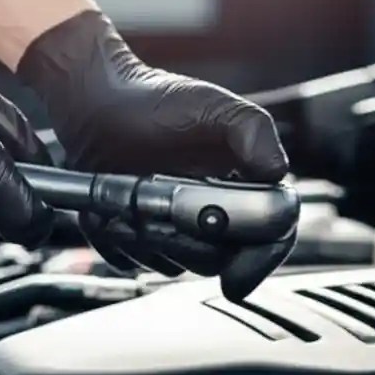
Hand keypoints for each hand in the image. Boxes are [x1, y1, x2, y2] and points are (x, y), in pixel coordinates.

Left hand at [17, 11, 289, 276]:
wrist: (97, 103)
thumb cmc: (155, 99)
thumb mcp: (212, 106)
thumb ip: (253, 131)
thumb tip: (277, 171)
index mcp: (245, 187)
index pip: (269, 237)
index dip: (258, 260)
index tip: (237, 275)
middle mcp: (214, 214)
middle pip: (219, 258)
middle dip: (192, 240)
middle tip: (167, 208)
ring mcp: (176, 229)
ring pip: (177, 264)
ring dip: (156, 239)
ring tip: (136, 200)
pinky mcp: (139, 238)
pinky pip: (137, 262)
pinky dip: (125, 243)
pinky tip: (117, 211)